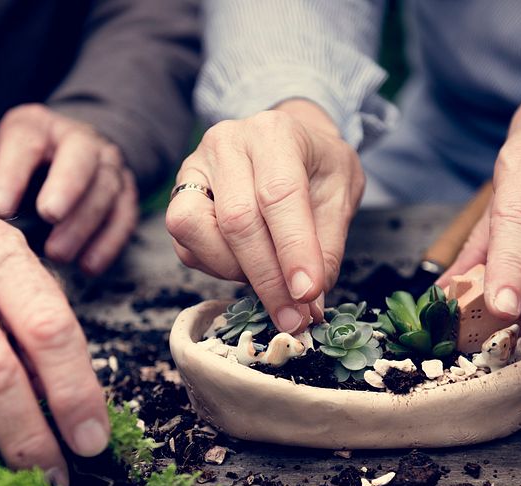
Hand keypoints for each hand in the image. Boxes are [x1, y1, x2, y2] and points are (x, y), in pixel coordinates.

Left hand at [0, 103, 137, 274]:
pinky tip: (89, 267)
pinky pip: (125, 215)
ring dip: (84, 222)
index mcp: (33, 127)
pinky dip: (110, 242)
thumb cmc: (15, 168)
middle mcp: (75, 138)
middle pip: (79, 154)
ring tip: (59, 254)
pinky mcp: (127, 192)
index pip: (25, 140)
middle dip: (66, 184)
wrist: (67, 155)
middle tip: (48, 215)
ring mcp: (107, 164)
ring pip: (106, 187)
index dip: (13, 171)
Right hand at [166, 99, 364, 332]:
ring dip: (235, 272)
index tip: (306, 295)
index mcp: (274, 132)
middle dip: (266, 278)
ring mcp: (195, 169)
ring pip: (196, 231)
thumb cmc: (317, 167)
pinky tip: (246, 268)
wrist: (290, 143)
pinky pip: (186, 246)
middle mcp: (227, 143)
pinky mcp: (178, 197)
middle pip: (237, 220)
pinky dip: (216, 269)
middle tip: (292, 317)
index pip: (279, 194)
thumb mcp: (342, 194)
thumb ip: (327, 245)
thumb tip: (308, 301)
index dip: (293, 250)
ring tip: (270, 282)